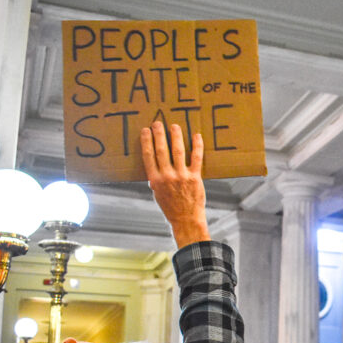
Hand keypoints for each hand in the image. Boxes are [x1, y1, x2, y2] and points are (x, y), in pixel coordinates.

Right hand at [140, 122, 208, 247]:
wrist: (186, 219)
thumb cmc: (171, 207)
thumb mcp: (157, 194)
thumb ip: (155, 179)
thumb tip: (153, 167)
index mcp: (154, 180)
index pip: (148, 156)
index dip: (147, 141)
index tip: (146, 130)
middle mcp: (167, 176)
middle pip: (161, 150)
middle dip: (159, 135)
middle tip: (158, 123)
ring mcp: (181, 176)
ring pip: (178, 151)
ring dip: (176, 136)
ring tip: (174, 126)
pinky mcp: (195, 178)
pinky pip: (196, 158)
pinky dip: (197, 146)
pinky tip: (196, 136)